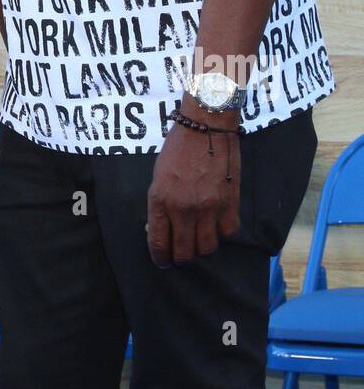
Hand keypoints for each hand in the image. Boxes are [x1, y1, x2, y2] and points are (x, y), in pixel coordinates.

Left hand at [146, 118, 240, 266]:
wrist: (205, 127)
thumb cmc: (177, 148)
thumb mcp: (158, 176)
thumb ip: (159, 204)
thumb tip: (159, 227)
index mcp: (161, 201)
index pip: (158, 243)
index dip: (160, 257)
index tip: (162, 261)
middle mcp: (184, 209)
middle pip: (184, 253)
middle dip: (180, 257)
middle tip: (181, 253)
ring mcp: (208, 209)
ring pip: (207, 248)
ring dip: (201, 247)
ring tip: (199, 238)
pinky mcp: (230, 204)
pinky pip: (228, 233)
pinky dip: (222, 232)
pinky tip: (217, 223)